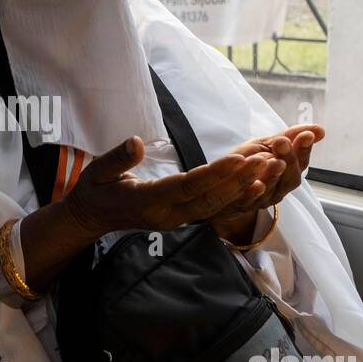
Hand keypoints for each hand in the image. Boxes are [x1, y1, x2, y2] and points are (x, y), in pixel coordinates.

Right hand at [59, 135, 286, 238]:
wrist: (92, 219)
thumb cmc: (94, 191)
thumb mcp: (96, 172)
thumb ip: (116, 159)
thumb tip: (136, 142)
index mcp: (146, 202)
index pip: (186, 187)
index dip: (214, 175)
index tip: (238, 159)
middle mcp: (167, 215)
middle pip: (210, 200)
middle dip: (240, 180)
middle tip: (267, 158)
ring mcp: (177, 220)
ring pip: (216, 207)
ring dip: (244, 187)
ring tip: (270, 164)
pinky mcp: (183, 218)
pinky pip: (214, 209)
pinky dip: (237, 196)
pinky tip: (258, 182)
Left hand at [234, 124, 322, 208]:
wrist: (224, 187)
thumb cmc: (250, 162)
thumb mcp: (268, 145)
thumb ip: (291, 137)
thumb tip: (321, 130)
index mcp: (289, 172)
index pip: (302, 162)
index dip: (305, 149)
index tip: (307, 135)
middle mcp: (280, 188)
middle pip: (291, 177)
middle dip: (289, 158)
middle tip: (282, 142)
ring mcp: (264, 199)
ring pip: (273, 189)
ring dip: (274, 174)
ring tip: (273, 160)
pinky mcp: (244, 204)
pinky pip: (250, 200)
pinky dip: (254, 193)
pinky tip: (255, 183)